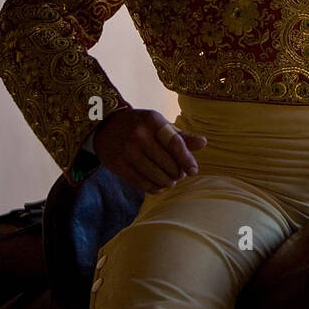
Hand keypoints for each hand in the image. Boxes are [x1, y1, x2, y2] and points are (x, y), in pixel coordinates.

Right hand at [92, 108, 206, 194]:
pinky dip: (152, 187)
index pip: (174, 143)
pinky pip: (139, 181)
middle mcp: (138, 134)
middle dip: (177, 172)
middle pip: (166, 161)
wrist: (105, 127)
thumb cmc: (141, 126)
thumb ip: (181, 135)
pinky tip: (159, 187)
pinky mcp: (117, 164)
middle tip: (181, 175)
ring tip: (171, 181)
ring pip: (154, 173)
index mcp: (152, 120)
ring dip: (167, 181)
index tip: (194, 170)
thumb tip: (203, 143)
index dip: (186, 159)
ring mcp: (126, 149)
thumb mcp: (159, 125)